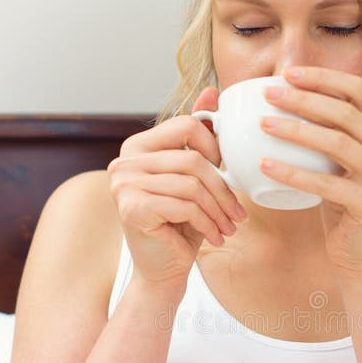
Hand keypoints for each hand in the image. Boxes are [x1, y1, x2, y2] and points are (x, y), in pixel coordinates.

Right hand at [107, 88, 246, 289]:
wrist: (162, 270)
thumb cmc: (180, 225)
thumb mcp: (194, 179)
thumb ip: (198, 139)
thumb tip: (211, 92)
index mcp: (138, 146)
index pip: (187, 125)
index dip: (215, 148)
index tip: (227, 174)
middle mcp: (124, 161)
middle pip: (192, 158)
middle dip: (223, 189)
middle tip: (238, 213)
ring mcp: (123, 184)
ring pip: (191, 184)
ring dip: (218, 210)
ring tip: (229, 227)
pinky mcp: (131, 207)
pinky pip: (184, 206)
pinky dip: (207, 223)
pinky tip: (214, 237)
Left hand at [259, 66, 361, 283]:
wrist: (361, 258)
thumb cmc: (345, 207)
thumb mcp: (346, 165)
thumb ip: (345, 129)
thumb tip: (348, 84)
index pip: (358, 92)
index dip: (324, 78)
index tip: (288, 74)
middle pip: (346, 113)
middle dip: (305, 99)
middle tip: (270, 94)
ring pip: (338, 143)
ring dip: (297, 131)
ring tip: (264, 124)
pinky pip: (326, 185)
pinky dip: (294, 174)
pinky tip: (266, 165)